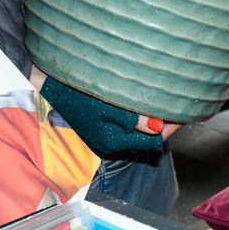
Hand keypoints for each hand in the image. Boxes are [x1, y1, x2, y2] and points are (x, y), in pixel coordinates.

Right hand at [39, 76, 174, 157]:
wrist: (42, 87)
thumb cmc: (72, 93)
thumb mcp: (105, 103)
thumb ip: (133, 117)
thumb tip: (159, 126)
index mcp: (114, 140)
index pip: (155, 139)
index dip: (172, 124)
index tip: (186, 109)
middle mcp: (112, 142)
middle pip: (148, 135)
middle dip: (164, 120)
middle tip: (179, 102)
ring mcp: (105, 133)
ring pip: (139, 129)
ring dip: (151, 116)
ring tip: (165, 98)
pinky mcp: (99, 124)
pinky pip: (127, 123)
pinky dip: (137, 113)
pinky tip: (140, 100)